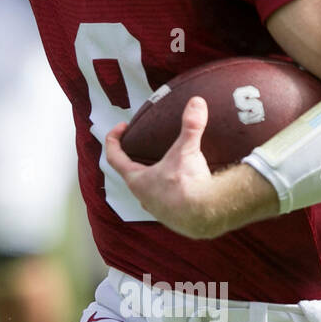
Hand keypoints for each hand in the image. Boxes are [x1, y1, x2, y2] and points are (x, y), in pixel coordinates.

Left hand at [104, 97, 275, 239]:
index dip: (114, 139)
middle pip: (131, 175)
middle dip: (136, 159)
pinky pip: (168, 203)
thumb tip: (196, 102)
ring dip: (154, 179)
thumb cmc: (188, 186)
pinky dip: (172, 193)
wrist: (206, 217)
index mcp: (137, 181)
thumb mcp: (186, 151)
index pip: (114, 157)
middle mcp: (143, 197)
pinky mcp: (174, 219)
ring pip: (149, 191)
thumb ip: (191, 125)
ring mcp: (158, 210)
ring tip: (167, 165)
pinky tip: (184, 187)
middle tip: (145, 145)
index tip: (122, 126)